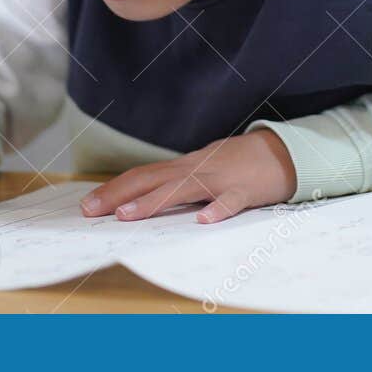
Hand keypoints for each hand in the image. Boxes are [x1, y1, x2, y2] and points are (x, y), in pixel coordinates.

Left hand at [80, 129, 297, 223]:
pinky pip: (231, 200)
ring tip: (127, 215)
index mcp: (186, 166)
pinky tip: (203, 220)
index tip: (87, 205)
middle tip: (91, 212)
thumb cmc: (240, 164)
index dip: (114, 189)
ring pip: (184, 189)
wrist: (284, 151)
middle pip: (153, 179)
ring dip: (154, 201)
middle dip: (119, 195)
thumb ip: (178, 182)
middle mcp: (197, 169)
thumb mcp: (204, 168)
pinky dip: (218, 209)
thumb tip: (145, 198)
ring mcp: (221, 178)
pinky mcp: (246, 190)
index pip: (143, 175)